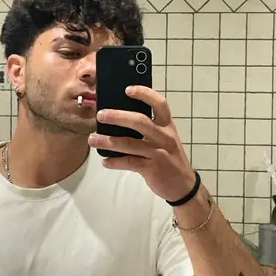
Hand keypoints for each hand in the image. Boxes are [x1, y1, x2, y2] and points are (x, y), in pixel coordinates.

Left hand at [88, 85, 195, 201]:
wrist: (183, 185)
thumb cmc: (169, 158)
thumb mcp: (164, 139)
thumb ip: (149, 128)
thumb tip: (119, 118)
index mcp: (167, 125)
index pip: (160, 104)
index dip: (145, 94)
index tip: (128, 89)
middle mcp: (164, 137)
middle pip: (140, 121)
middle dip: (118, 117)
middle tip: (101, 115)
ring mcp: (159, 153)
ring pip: (130, 143)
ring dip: (108, 141)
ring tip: (93, 139)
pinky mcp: (152, 169)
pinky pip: (130, 162)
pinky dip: (115, 161)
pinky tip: (105, 161)